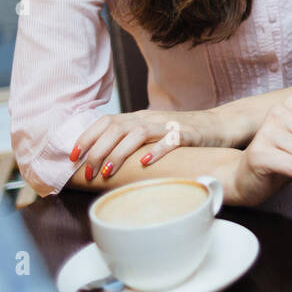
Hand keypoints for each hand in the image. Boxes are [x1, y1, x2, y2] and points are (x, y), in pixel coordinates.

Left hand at [70, 108, 228, 181]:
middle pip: (116, 127)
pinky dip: (155, 151)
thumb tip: (100, 162)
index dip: (86, 137)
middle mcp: (149, 118)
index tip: (72, 157)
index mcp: (138, 118)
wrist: (219, 125)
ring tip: (108, 172)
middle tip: (88, 173)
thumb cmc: (181, 134)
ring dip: (118, 152)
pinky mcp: (187, 134)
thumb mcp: (151, 134)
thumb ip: (130, 142)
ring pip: (137, 133)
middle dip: (97, 150)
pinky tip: (145, 163)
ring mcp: (167, 125)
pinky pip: (169, 141)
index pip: (105, 121)